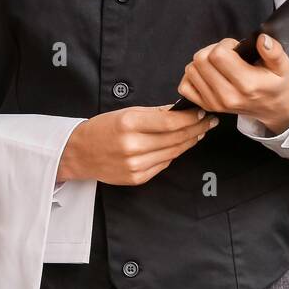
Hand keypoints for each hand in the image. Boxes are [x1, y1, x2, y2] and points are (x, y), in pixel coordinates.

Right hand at [57, 104, 217, 186]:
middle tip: (208, 122)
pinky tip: (180, 145)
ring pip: (173, 152)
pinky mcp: (137, 178)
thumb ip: (155, 113)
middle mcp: (133, 146)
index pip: (170, 122)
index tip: (201, 112)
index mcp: (129, 124)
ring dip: (189, 142)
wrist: (80, 153)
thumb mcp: (127, 113)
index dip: (190, 118)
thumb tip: (181, 110)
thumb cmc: (103, 128)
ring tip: (200, 132)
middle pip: (176, 138)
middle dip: (196, 129)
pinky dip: (174, 153)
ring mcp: (135, 165)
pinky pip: (163, 164)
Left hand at [177, 34, 288, 134]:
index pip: (218, 55)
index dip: (225, 44)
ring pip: (191, 70)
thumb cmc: (274, 83)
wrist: (271, 107)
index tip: (235, 48)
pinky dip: (193, 76)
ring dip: (202, 61)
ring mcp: (215, 103)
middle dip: (212, 50)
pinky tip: (207, 73)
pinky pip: (185, 86)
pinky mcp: (206, 106)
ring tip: (219, 63)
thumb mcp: (282, 66)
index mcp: (247, 84)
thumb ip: (274, 51)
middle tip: (226, 53)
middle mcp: (228, 96)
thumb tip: (262, 39)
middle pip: (201, 60)